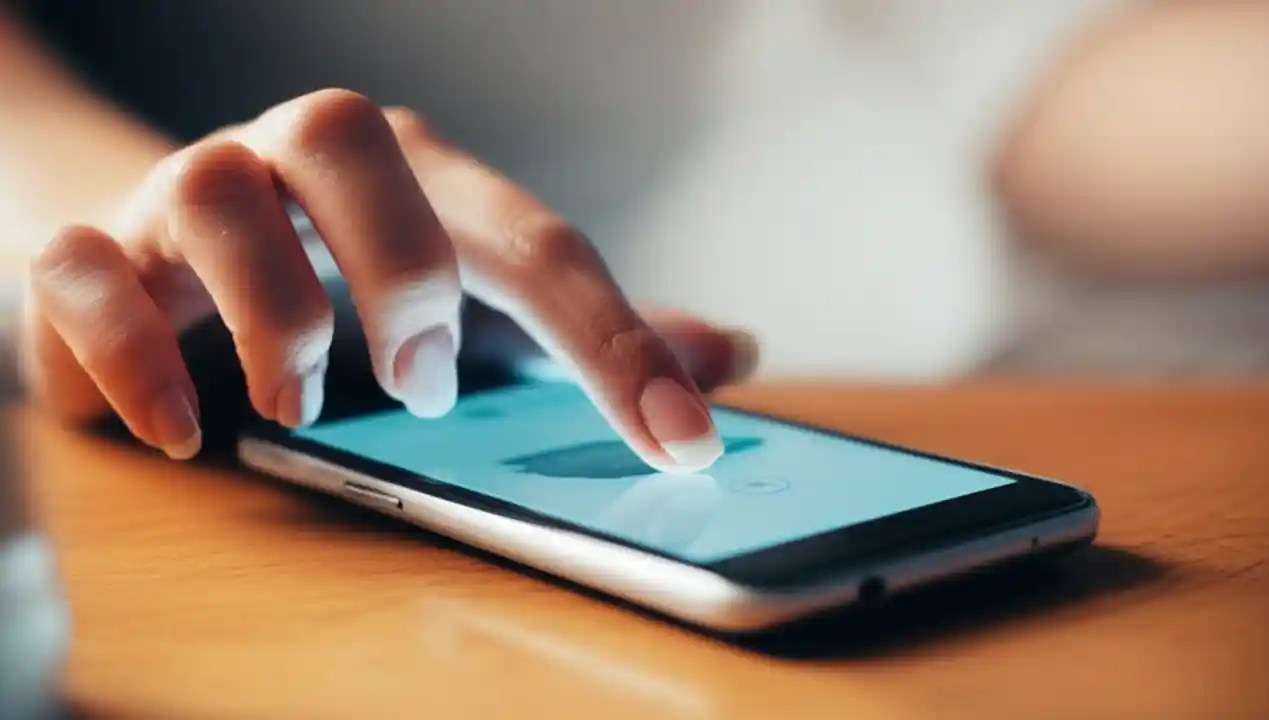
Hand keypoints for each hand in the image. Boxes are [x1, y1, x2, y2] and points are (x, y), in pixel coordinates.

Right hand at [23, 89, 756, 471]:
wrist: (162, 255)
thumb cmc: (345, 281)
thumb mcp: (481, 307)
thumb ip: (593, 337)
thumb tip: (730, 354)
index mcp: (418, 174)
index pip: (536, 242)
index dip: (617, 345)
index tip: (684, 443)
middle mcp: (300, 158)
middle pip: (351, 138)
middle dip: (401, 273)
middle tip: (423, 387)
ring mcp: (189, 190)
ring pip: (216, 193)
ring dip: (278, 317)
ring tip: (307, 408)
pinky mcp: (94, 251)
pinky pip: (90, 276)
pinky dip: (137, 358)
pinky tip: (186, 431)